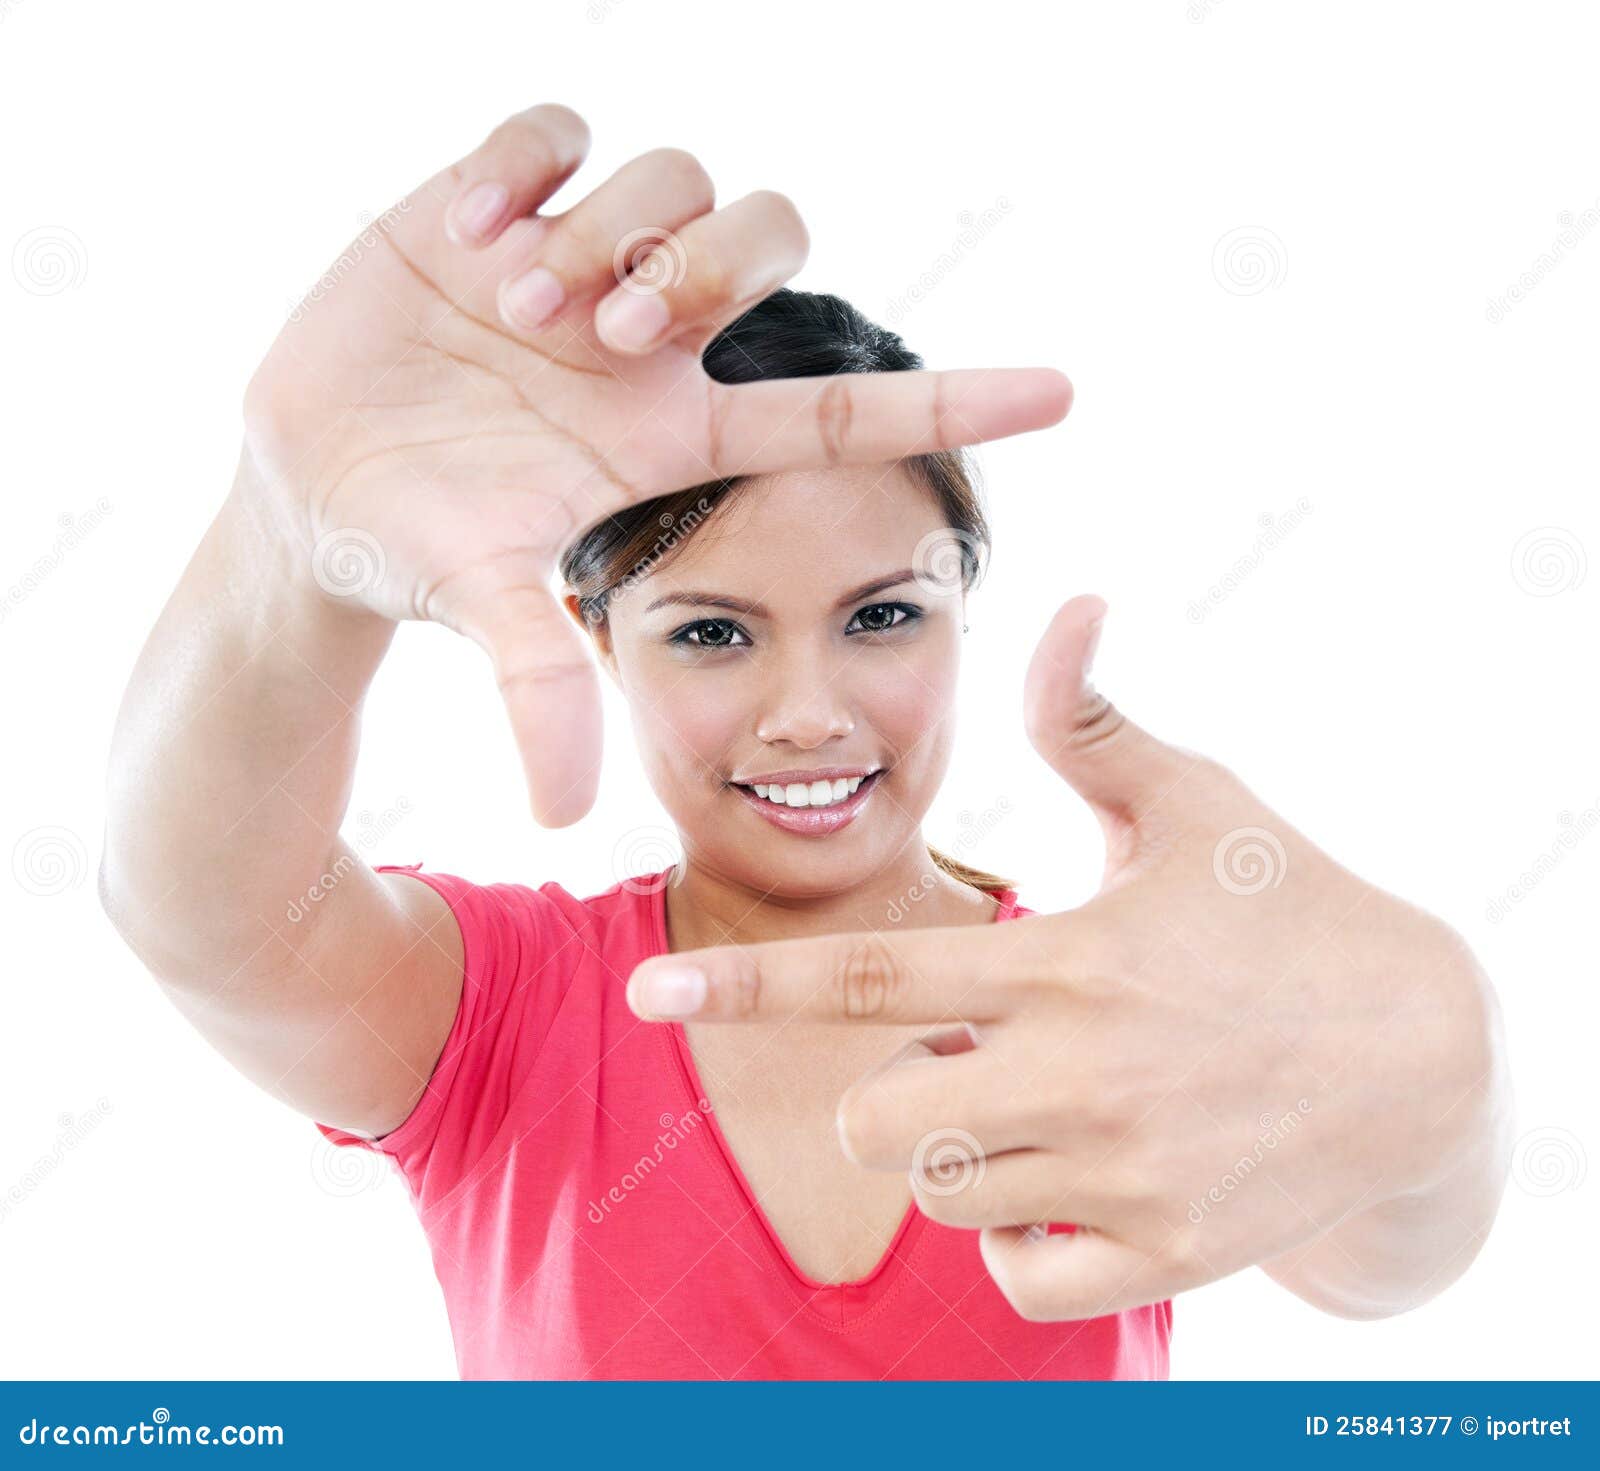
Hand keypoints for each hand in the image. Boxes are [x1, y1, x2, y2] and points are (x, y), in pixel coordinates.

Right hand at [241, 104, 1071, 824]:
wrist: (312, 488)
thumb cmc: (417, 553)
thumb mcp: (484, 610)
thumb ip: (535, 693)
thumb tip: (563, 822)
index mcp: (675, 434)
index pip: (842, 409)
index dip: (953, 400)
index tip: (1066, 394)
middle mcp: (646, 341)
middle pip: (764, 245)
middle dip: (701, 271)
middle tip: (602, 339)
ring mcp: (573, 261)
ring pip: (670, 179)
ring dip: (601, 236)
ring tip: (513, 308)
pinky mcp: (491, 203)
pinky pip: (553, 127)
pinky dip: (522, 166)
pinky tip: (465, 237)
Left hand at [625, 595, 1509, 1320]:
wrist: (1426, 1052)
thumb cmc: (1290, 908)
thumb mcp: (1196, 800)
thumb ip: (1093, 721)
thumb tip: (1070, 601)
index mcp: (1063, 958)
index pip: (863, 977)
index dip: (740, 986)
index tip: (645, 996)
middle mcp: (1078, 1073)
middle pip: (873, 1118)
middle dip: (881, 1090)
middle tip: (966, 1051)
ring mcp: (1121, 1173)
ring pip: (939, 1194)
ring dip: (956, 1152)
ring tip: (1038, 1104)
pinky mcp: (1167, 1253)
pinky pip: (1017, 1274)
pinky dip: (1018, 1235)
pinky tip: (1071, 1179)